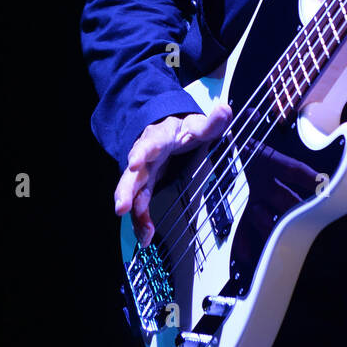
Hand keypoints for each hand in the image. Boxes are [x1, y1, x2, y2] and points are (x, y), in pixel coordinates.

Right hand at [114, 103, 232, 245]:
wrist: (167, 129)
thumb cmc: (182, 129)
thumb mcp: (198, 124)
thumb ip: (212, 122)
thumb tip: (225, 110)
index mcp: (158, 138)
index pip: (148, 144)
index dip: (141, 153)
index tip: (134, 163)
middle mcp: (146, 157)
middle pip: (132, 174)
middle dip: (126, 190)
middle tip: (121, 207)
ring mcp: (144, 173)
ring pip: (133, 193)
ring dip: (135, 213)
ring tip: (142, 234)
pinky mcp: (145, 186)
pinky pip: (140, 204)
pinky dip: (141, 221)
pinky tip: (145, 236)